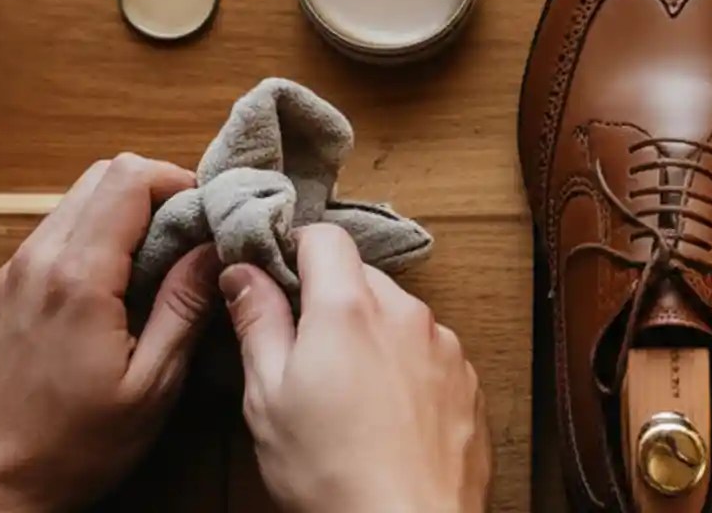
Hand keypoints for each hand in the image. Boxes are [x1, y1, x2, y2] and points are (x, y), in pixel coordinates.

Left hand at [0, 154, 222, 512]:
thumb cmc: (79, 444)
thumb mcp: (152, 384)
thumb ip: (185, 307)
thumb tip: (213, 248)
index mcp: (79, 277)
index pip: (128, 179)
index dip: (177, 182)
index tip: (207, 217)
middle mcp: (38, 259)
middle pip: (101, 175)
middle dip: (154, 189)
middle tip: (188, 233)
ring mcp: (13, 270)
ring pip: (75, 200)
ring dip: (123, 212)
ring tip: (158, 259)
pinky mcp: (3, 288)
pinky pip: (54, 232)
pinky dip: (94, 235)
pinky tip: (118, 283)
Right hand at [223, 223, 490, 512]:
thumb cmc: (331, 473)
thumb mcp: (269, 398)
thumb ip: (258, 323)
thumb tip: (244, 272)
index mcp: (348, 308)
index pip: (325, 237)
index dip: (296, 250)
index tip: (278, 278)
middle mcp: (405, 314)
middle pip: (362, 277)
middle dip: (332, 300)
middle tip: (305, 353)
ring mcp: (444, 346)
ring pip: (398, 315)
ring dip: (373, 334)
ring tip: (350, 395)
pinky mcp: (467, 380)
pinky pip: (429, 351)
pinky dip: (406, 366)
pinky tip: (388, 414)